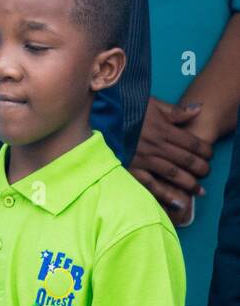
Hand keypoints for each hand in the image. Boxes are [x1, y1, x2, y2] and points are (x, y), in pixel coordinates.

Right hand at [130, 100, 211, 218]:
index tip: (209, 155)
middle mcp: (156, 146)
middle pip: (186, 160)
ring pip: (172, 174)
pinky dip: (165, 194)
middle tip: (206, 172)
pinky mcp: (130, 168)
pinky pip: (151, 184)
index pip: (192, 143)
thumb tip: (199, 109)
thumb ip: (175, 110)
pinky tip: (177, 202)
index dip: (205, 150)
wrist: (97, 117)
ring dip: (188, 183)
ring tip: (198, 191)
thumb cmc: (124, 108)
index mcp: (163, 129)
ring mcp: (143, 159)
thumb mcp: (151, 103)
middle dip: (200, 168)